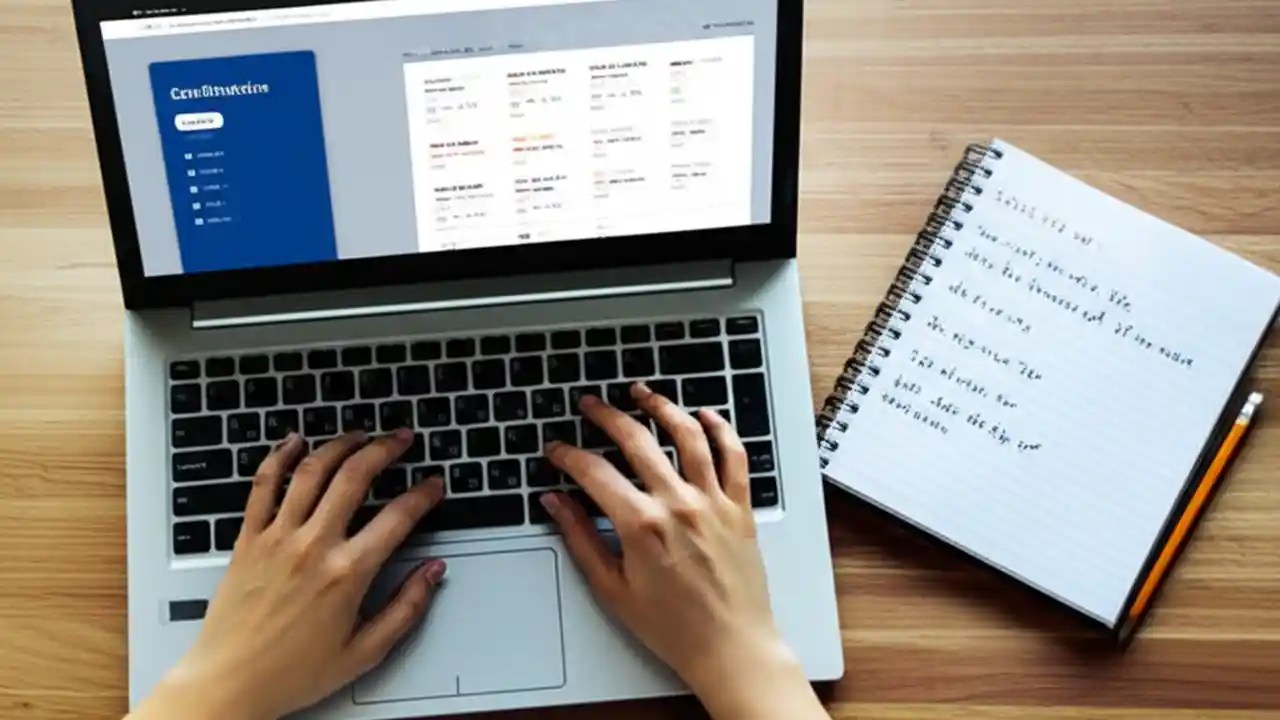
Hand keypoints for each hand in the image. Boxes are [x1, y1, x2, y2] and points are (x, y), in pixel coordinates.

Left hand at [129, 429, 446, 719]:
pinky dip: (280, 457)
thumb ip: (406, 608)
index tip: (433, 486)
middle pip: (355, 476)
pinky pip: (263, 485)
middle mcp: (312, 547)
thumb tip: (433, 573)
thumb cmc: (292, 673)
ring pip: (312, 471)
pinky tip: (294, 442)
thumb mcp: (365, 652)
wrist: (229, 683)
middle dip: (385, 449)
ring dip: (340, 444)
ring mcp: (277, 538)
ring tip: (359, 434)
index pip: (398, 517)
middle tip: (402, 439)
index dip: (423, 494)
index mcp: (347, 574)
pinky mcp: (248, 539)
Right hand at [541, 384, 826, 719]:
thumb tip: (555, 503)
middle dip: (606, 416)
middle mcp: (678, 504)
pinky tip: (705, 415)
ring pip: (687, 435)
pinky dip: (720, 429)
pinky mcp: (740, 507)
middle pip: (637, 440)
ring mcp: (713, 502)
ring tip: (642, 394)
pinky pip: (734, 456)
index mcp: (641, 525)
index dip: (568, 455)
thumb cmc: (673, 627)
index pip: (594, 472)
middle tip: (591, 405)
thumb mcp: (612, 588)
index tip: (557, 450)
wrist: (730, 647)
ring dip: (661, 407)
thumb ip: (581, 539)